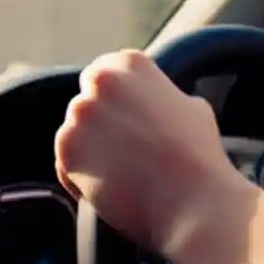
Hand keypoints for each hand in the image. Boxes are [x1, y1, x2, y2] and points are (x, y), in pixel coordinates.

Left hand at [55, 50, 246, 253]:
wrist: (192, 199)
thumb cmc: (198, 156)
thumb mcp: (192, 107)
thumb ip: (163, 97)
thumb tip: (159, 103)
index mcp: (130, 64)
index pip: (105, 72)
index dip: (114, 101)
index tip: (124, 119)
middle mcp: (100, 83)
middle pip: (87, 103)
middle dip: (100, 126)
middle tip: (125, 151)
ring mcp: (80, 116)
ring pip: (74, 134)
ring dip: (91, 152)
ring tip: (124, 174)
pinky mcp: (67, 151)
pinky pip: (65, 165)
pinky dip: (82, 180)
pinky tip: (112, 188)